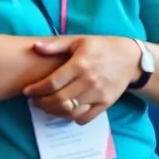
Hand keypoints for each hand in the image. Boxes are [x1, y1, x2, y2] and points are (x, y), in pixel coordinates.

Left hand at [24, 36, 141, 121]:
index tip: (27, 91)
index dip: (36, 89)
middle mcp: (88, 81)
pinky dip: (72, 118)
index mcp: (80, 64)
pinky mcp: (105, 104)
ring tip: (46, 107)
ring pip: (69, 111)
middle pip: (58, 99)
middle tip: (34, 101)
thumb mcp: (79, 41)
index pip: (52, 82)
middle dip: (41, 103)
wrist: (131, 59)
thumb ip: (56, 45)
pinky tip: (65, 111)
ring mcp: (98, 94)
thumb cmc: (102, 47)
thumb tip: (35, 47)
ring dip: (53, 112)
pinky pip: (84, 118)